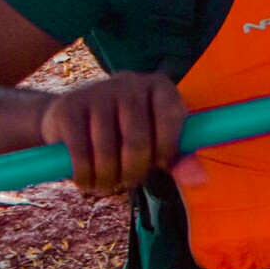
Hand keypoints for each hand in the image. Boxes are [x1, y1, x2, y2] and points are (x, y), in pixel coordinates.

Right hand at [39, 73, 204, 193]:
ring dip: (107, 179)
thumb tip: (200, 180)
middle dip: (134, 172)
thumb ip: (180, 160)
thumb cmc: (126, 133)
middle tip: (128, 183)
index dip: (167, 150)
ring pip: (107, 150)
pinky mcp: (68, 107)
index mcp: (160, 86)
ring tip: (106, 185)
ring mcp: (96, 92)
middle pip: (137, 140)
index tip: (159, 165)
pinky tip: (86, 181)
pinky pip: (80, 152)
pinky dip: (85, 175)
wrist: (71, 118)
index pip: (171, 118)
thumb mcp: (157, 141)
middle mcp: (129, 83)